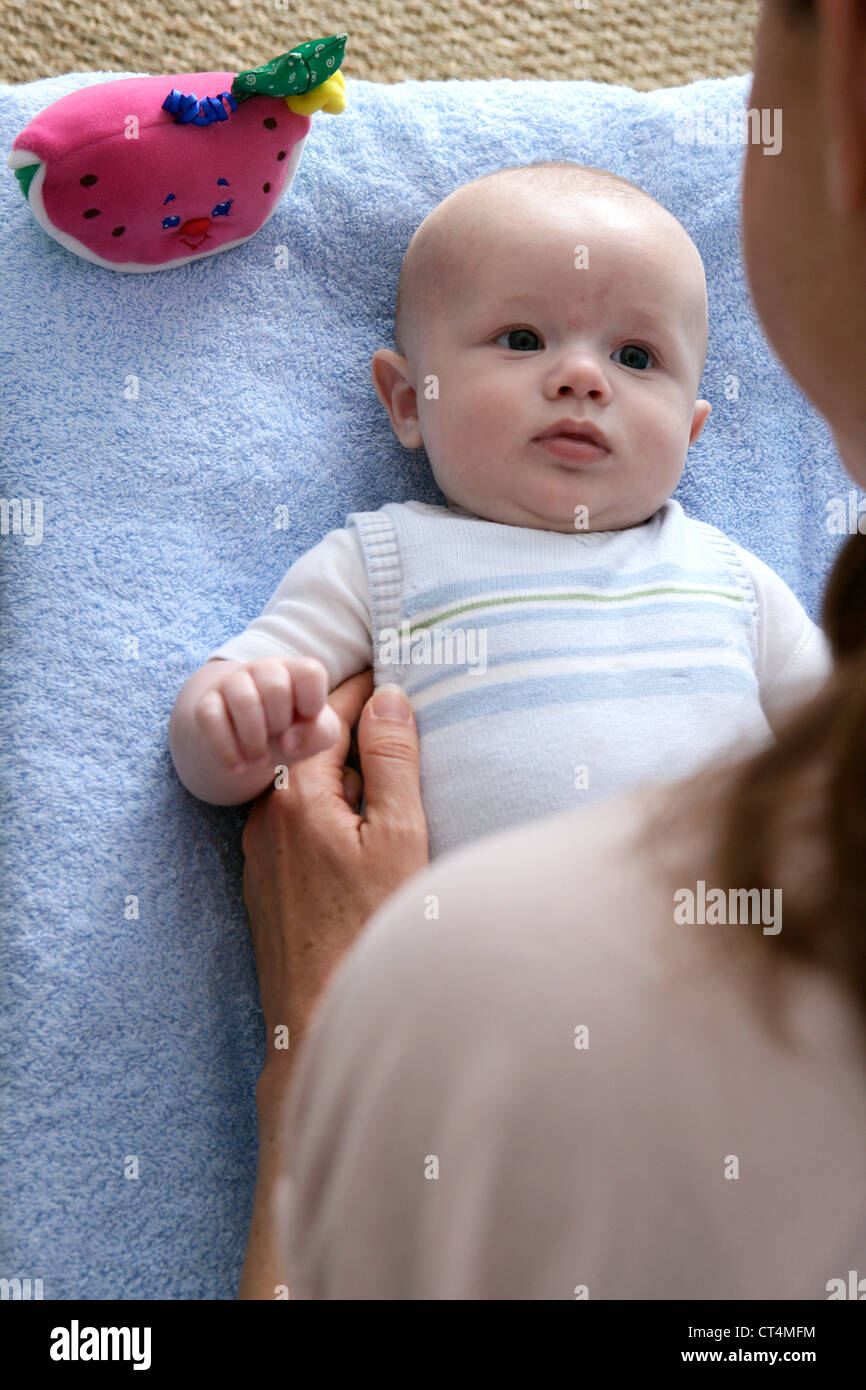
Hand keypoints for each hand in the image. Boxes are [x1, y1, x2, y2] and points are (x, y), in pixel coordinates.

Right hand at [194, 656, 340, 772]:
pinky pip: (213, 720)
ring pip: (244, 701)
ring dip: (255, 741)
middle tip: (278, 741)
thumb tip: (289, 741)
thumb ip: (320, 734)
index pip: (310, 672)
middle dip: (280, 723)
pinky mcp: (206, 704)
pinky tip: (238, 766)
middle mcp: (263, 670)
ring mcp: (232, 683)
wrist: (246, 746)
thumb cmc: (290, 734)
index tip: (307, 719)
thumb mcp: (316, 736)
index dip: (313, 701)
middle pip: (276, 687)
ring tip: (259, 761)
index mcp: (296, 672)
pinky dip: (228, 750)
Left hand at [241, 671, 428, 1092]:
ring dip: (344, 773)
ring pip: (307, 789)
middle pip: (314, 748)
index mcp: (298, 793)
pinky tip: (363, 829)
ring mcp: (263, 853)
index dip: (362, 686)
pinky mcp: (267, 886)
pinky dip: (331, 811)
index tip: (391, 666)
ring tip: (390, 770)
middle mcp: (268, 815)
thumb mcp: (397, 835)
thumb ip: (391, 761)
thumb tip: (387, 698)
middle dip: (356, 728)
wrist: (320, 1018)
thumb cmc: (369, 928)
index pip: (329, 714)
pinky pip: (300, 826)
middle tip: (400, 712)